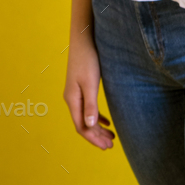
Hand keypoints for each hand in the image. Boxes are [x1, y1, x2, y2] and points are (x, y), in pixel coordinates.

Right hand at [63, 33, 114, 149]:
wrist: (84, 38)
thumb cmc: (88, 58)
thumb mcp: (90, 82)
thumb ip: (90, 104)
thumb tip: (89, 126)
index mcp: (72, 100)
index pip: (81, 127)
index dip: (93, 138)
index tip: (106, 147)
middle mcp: (72, 98)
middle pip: (84, 124)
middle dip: (97, 136)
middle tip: (111, 146)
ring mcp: (76, 92)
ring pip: (87, 117)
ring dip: (98, 128)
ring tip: (111, 137)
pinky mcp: (82, 86)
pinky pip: (89, 107)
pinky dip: (97, 117)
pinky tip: (107, 121)